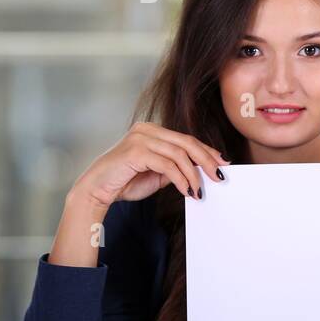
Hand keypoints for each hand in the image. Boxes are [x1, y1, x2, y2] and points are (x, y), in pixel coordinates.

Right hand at [73, 121, 229, 207]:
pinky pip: (168, 165)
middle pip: (187, 142)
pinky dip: (181, 179)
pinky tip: (186, 191)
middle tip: (220, 176)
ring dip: (194, 174)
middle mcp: (147, 129)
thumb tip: (202, 170)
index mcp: (152, 130)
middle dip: (207, 160)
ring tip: (200, 190)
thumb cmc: (125, 182)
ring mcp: (140, 138)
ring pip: (179, 154)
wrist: (96, 191)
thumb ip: (176, 168)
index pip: (186, 139)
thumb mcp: (157, 174)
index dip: (207, 151)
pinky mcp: (135, 151)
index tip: (222, 164)